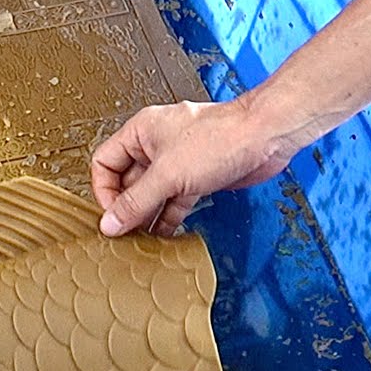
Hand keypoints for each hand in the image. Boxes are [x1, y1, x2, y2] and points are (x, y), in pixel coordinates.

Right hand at [90, 97, 305, 235]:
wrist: (266, 137)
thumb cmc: (223, 137)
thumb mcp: (168, 174)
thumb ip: (136, 202)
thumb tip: (110, 223)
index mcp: (140, 132)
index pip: (105, 163)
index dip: (104, 190)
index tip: (113, 215)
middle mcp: (156, 145)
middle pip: (127, 181)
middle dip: (126, 207)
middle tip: (125, 232)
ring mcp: (177, 161)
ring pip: (151, 193)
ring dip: (147, 215)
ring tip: (143, 239)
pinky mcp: (196, 176)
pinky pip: (173, 200)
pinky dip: (168, 217)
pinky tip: (165, 234)